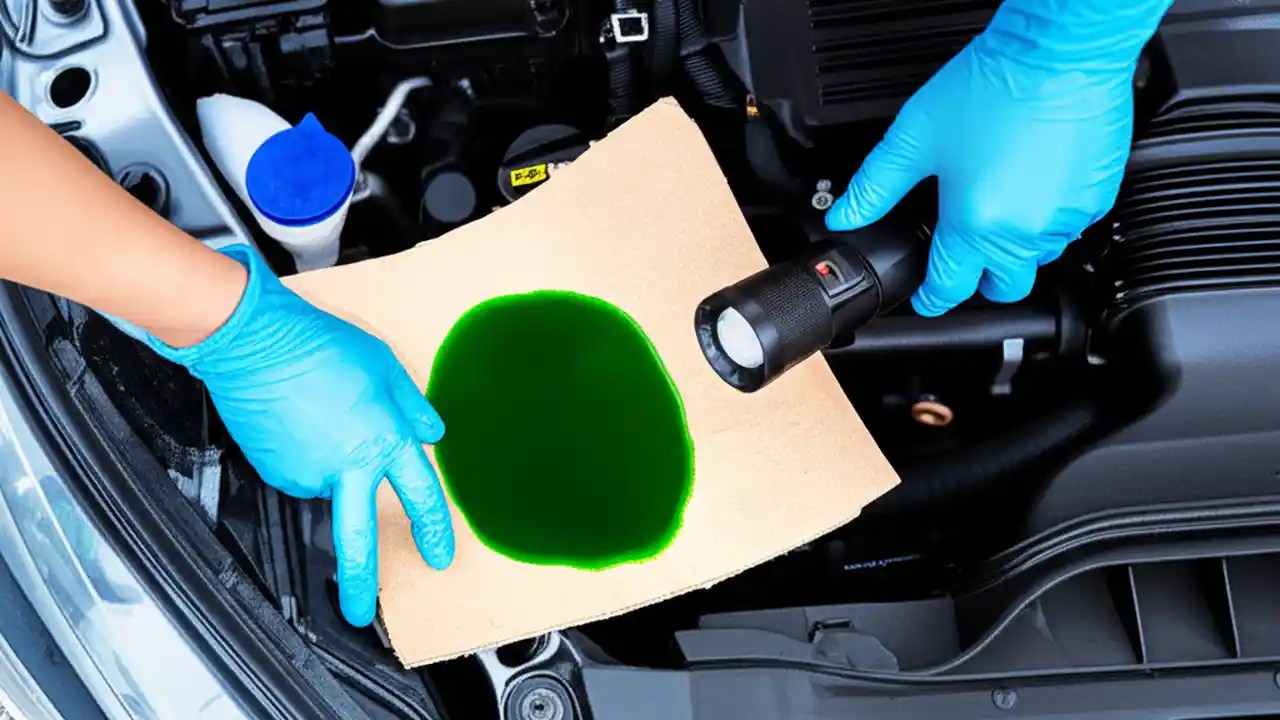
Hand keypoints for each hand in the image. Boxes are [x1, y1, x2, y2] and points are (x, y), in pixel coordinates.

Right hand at [128, 244, 453, 626]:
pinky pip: (299, 472)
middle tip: (359, 614)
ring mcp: (306, 474)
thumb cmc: (321, 345)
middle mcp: (346, 467)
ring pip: (327, 485)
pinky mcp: (274, 471)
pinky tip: (294, 422)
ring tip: (316, 414)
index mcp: (385, 440)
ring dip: (327, 463)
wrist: (255, 343)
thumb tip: (433, 435)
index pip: (420, 496)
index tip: (440, 556)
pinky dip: (302, 454)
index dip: (434, 529)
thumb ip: (412, 407)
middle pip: (357, 540)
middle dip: (360, 583)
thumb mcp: (384, 366)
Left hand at [825, 9, 1140, 315]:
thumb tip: (846, 215)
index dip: (931, 298)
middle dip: (981, 282)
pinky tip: (1031, 190)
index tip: (926, 297)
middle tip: (964, 260)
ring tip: (996, 214)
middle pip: (1004, 288)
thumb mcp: (914, 140)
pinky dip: (1049, 221)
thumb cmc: (994, 87)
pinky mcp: (1096, 198)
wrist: (1060, 52)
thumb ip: (874, 187)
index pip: (950, 289)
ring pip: (1040, 259)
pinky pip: (1070, 229)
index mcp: (977, 226)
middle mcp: (1025, 232)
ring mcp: (1065, 218)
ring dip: (1017, 250)